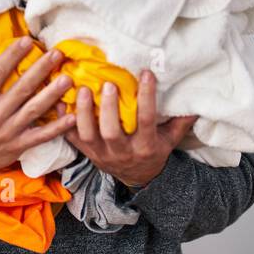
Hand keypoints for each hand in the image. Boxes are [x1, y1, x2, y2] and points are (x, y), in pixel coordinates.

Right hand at [0, 38, 78, 181]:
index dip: (12, 56)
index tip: (27, 41)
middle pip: (21, 88)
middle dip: (40, 69)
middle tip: (56, 54)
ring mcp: (8, 131)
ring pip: (34, 109)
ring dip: (52, 94)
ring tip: (67, 79)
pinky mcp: (18, 145)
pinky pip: (41, 136)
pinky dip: (57, 127)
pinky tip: (72, 116)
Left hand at [57, 69, 196, 188]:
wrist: (137, 179)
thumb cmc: (153, 152)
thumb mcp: (170, 140)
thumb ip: (180, 122)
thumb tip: (195, 102)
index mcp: (145, 147)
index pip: (146, 120)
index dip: (146, 97)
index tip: (145, 73)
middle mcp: (121, 152)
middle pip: (111, 131)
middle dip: (108, 108)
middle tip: (107, 83)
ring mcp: (100, 154)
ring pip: (87, 134)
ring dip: (83, 112)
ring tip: (81, 89)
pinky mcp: (86, 153)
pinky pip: (71, 138)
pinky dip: (62, 121)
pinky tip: (58, 102)